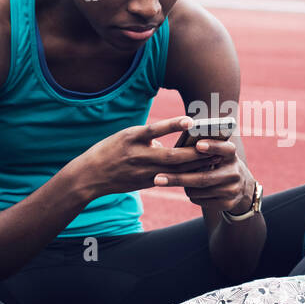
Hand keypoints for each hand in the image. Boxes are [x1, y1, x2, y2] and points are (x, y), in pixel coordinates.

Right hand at [75, 116, 217, 198]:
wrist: (90, 175)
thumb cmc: (109, 150)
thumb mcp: (126, 137)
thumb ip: (148, 139)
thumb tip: (166, 145)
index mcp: (132, 137)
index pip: (155, 129)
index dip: (173, 125)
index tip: (191, 120)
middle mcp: (138, 155)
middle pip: (172, 155)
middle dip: (194, 152)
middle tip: (214, 146)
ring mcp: (142, 171)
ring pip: (174, 170)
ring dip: (194, 165)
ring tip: (213, 159)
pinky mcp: (145, 183)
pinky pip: (169, 179)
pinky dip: (184, 175)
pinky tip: (199, 172)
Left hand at [152, 137, 253, 212]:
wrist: (242, 187)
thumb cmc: (219, 163)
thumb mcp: (218, 153)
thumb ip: (203, 149)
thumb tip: (176, 148)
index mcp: (231, 155)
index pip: (224, 149)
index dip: (212, 147)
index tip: (198, 145)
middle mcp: (234, 172)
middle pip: (203, 178)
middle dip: (178, 178)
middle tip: (158, 178)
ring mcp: (232, 190)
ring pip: (198, 191)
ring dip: (183, 186)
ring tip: (174, 180)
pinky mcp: (227, 204)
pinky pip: (200, 201)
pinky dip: (192, 195)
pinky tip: (191, 189)